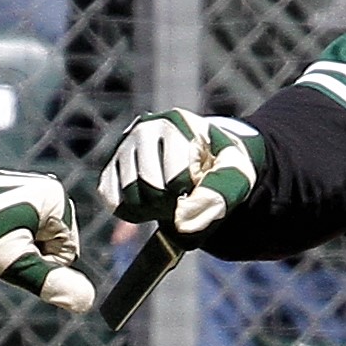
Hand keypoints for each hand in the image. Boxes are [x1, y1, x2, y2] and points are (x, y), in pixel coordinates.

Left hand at [0, 160, 93, 312]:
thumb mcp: (15, 263)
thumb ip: (51, 282)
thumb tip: (86, 301)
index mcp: (58, 199)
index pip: (67, 255)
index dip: (39, 264)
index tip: (9, 249)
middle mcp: (49, 189)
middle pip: (54, 246)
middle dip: (28, 255)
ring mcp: (31, 189)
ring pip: (36, 240)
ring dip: (15, 248)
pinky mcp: (13, 195)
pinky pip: (22, 230)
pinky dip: (6, 238)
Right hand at [96, 107, 263, 246]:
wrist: (205, 154)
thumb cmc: (220, 164)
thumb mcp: (234, 174)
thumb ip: (217, 195)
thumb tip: (182, 223)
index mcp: (177, 122)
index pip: (176, 177)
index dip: (192, 192)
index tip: (201, 182)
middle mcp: (144, 128)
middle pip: (150, 188)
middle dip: (170, 203)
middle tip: (184, 194)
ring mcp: (124, 147)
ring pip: (129, 197)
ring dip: (151, 209)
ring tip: (169, 198)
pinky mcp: (111, 166)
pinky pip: (112, 201)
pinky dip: (132, 212)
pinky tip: (150, 202)